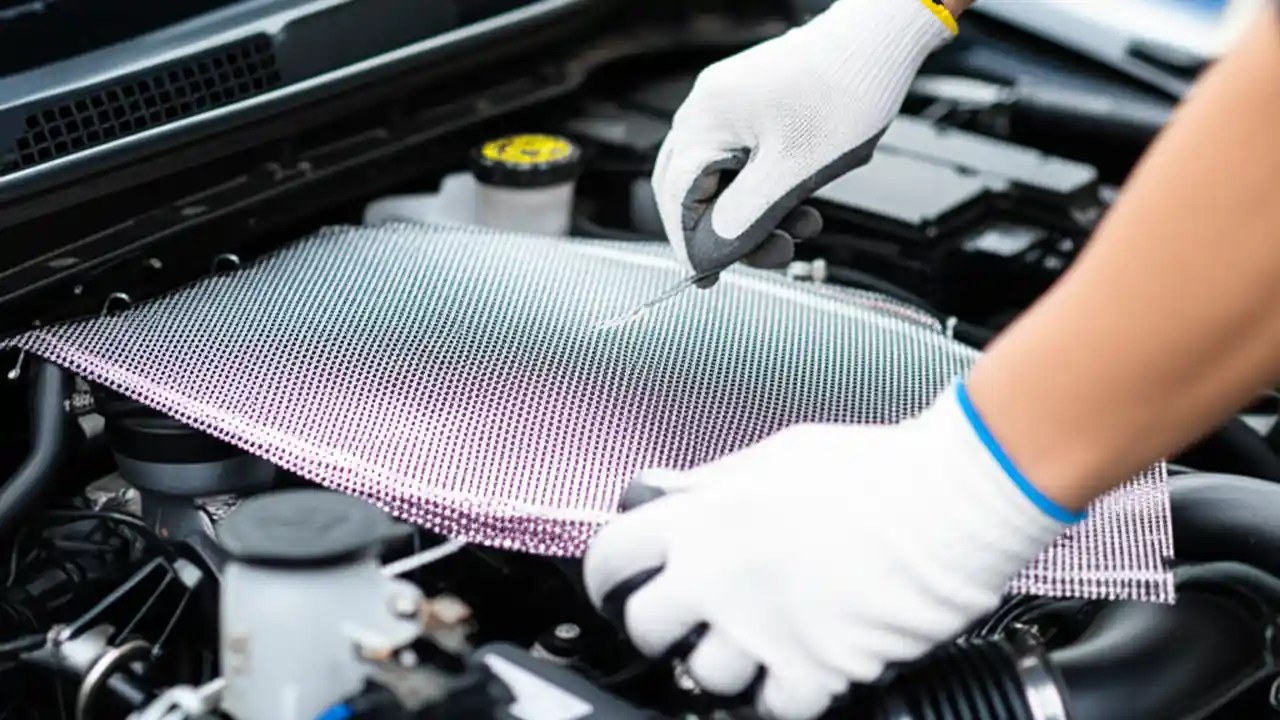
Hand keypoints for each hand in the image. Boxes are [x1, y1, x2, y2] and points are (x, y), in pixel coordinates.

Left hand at [584, 382, 1076, 719]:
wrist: (948, 501)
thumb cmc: (873, 469)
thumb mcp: (774, 454)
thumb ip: (711, 482)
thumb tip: (669, 491)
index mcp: (704, 517)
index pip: (613, 556)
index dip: (605, 576)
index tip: (615, 586)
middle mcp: (720, 576)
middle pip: (647, 628)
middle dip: (658, 628)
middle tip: (681, 622)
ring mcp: (762, 628)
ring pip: (704, 676)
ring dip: (720, 666)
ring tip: (750, 643)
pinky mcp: (813, 669)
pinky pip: (773, 707)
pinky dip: (780, 695)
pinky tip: (796, 670)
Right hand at [652, 0, 956, 282]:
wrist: (882, 40)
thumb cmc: (845, 90)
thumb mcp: (794, 171)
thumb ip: (745, 218)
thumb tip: (709, 255)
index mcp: (707, 120)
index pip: (676, 198)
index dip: (691, 244)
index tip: (708, 277)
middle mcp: (706, 108)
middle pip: (693, 191)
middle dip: (730, 231)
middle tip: (772, 255)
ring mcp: (728, 104)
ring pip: (722, 179)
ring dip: (758, 213)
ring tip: (804, 226)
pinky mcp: (751, 105)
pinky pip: (743, 160)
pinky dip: (768, 189)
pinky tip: (802, 199)